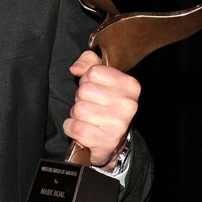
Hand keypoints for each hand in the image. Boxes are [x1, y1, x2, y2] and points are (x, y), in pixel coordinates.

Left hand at [63, 50, 139, 168]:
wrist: (111, 140)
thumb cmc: (104, 105)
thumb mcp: (100, 77)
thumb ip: (88, 61)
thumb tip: (76, 68)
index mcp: (130, 85)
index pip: (93, 72)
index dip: (87, 81)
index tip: (95, 90)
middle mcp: (128, 104)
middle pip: (84, 91)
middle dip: (81, 99)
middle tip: (90, 106)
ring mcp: (119, 124)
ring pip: (78, 109)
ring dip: (76, 115)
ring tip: (87, 118)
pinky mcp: (107, 140)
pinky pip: (75, 127)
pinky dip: (71, 128)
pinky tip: (82, 129)